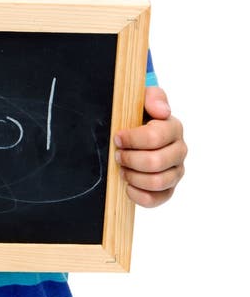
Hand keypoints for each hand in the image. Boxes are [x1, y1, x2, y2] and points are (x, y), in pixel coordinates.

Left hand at [114, 86, 186, 207]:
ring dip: (133, 176)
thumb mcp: (143, 97)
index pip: (154, 138)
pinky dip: (139, 195)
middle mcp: (179, 150)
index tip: (117, 138)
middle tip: (117, 155)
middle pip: (155, 162)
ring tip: (122, 169)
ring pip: (156, 182)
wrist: (137, 128)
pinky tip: (128, 186)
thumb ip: (153, 97)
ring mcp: (176, 171)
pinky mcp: (168, 188)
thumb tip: (161, 111)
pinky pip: (157, 199)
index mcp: (173, 127)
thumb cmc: (139, 112)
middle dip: (130, 159)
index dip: (132, 139)